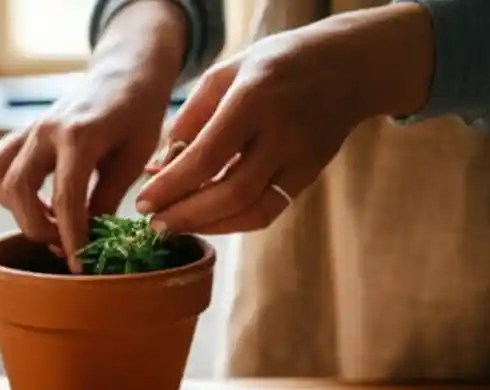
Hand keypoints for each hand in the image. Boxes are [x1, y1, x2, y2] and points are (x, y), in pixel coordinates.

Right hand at [0, 0, 187, 271]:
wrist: (126, 71)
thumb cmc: (138, 112)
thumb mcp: (134, 157)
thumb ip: (106, 197)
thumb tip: (87, 238)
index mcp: (80, 135)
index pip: (65, 198)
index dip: (70, 237)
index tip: (78, 264)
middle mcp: (45, 131)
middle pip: (19, 191)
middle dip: (38, 227)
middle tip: (65, 245)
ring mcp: (29, 130)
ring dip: (19, 209)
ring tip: (51, 222)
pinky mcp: (23, 133)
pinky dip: (7, 189)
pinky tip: (35, 201)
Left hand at [135, 3, 433, 234]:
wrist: (347, 64)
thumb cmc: (272, 67)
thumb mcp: (224, 76)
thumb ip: (188, 120)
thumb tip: (157, 170)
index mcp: (253, 98)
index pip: (206, 156)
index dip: (171, 186)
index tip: (142, 202)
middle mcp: (281, 131)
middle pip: (230, 192)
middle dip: (185, 215)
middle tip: (153, 223)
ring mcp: (301, 157)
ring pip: (251, 210)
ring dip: (207, 225)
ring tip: (174, 226)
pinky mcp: (310, 174)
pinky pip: (268, 211)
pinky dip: (233, 222)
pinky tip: (206, 220)